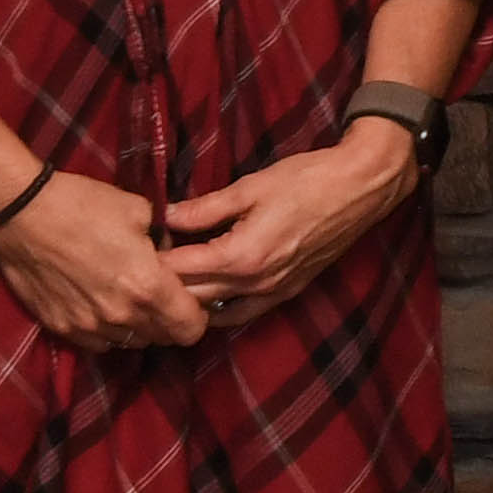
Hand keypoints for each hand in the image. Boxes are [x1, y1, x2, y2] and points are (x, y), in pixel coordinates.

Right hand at [0, 170, 210, 350]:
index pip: (189, 328)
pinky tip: (105, 305)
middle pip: (162, 339)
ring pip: (130, 342)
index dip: (198, 318)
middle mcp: (120, 315)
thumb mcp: (141, 213)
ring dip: (140, 327)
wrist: (23, 216)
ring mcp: (88, 326)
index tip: (194, 302)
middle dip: (171, 322)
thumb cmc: (85, 206)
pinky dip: (109, 330)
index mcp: (148, 286)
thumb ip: (164, 241)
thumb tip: (171, 254)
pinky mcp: (61, 327)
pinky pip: (98, 341)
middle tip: (166, 297)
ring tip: (134, 299)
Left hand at [161, 119, 419, 331]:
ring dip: (189, 303)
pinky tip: (206, 297)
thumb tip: (165, 216)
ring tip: (167, 289)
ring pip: (214, 312)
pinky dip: (218, 309)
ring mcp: (272, 292)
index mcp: (240, 255)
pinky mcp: (287, 292)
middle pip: (191, 298)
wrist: (362, 187)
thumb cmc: (307, 179)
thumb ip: (205, 207)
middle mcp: (253, 283)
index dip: (151, 262)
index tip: (130, 253)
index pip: (179, 271)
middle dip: (163, 287)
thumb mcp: (251, 186)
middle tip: (139, 273)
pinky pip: (242, 313)